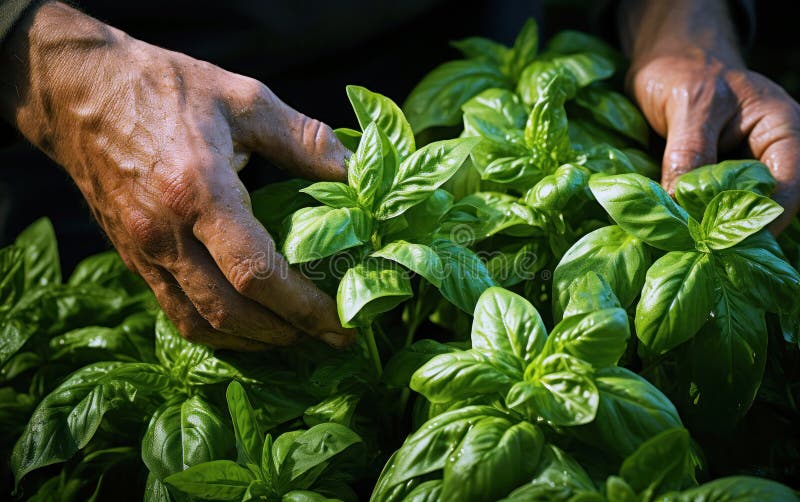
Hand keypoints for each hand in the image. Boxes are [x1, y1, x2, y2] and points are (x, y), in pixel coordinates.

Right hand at [0, 2, 354, 349]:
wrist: (77, 91)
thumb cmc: (163, 87)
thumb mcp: (243, 98)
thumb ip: (303, 137)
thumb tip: (355, 172)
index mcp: (198, 191)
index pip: (256, 273)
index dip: (305, 307)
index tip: (343, 323)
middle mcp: (167, 234)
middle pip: (233, 313)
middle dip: (289, 333)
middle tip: (332, 336)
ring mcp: (144, 252)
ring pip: (203, 324)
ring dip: (255, 341)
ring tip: (297, 336)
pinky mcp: (133, 259)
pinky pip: (177, 314)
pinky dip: (219, 332)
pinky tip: (249, 325)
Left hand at [620, 0, 799, 231]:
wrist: (664, 61)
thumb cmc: (684, 71)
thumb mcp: (689, 105)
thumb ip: (688, 151)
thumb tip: (680, 204)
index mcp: (782, 130)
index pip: (788, 187)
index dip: (760, 218)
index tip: (723, 241)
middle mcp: (768, 155)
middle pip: (763, 205)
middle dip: (733, 230)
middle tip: (699, 251)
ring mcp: (741, 169)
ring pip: (734, 210)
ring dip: (709, 228)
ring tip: (683, 247)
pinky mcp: (712, 180)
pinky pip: (708, 206)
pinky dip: (691, 219)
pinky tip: (672, 234)